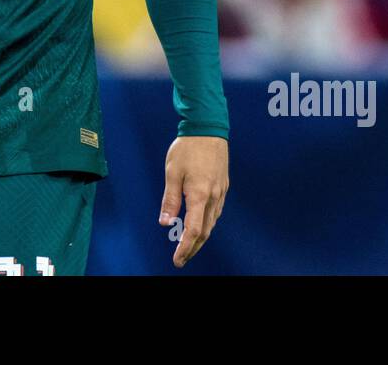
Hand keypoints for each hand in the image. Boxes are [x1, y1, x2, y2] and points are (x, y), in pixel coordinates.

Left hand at [159, 135, 228, 267]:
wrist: (208, 128)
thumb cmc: (188, 148)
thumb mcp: (172, 172)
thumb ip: (170, 199)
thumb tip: (164, 222)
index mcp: (199, 194)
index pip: (193, 230)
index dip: (186, 247)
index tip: (178, 259)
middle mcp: (213, 196)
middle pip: (205, 231)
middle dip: (193, 247)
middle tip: (181, 258)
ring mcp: (220, 192)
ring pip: (212, 222)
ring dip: (201, 237)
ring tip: (189, 245)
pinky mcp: (223, 186)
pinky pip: (216, 211)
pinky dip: (208, 223)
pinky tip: (201, 224)